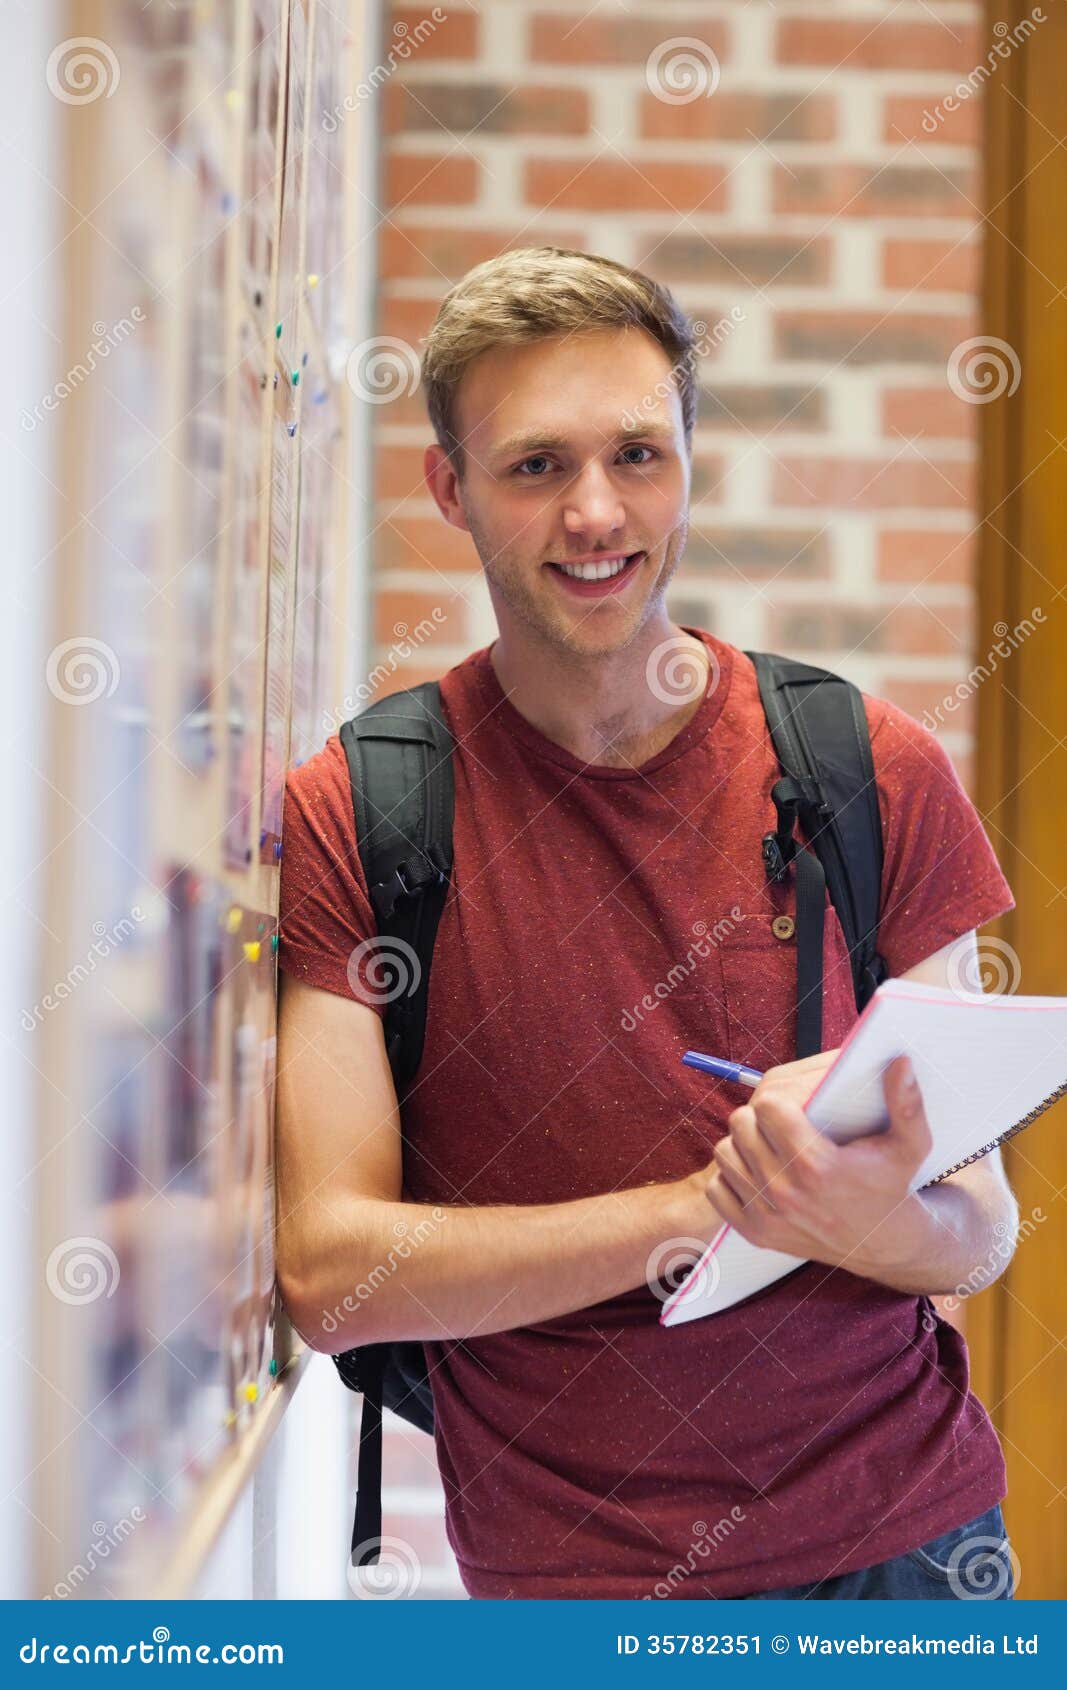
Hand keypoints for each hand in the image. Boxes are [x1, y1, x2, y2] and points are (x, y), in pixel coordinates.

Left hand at [703, 1051, 934, 1278]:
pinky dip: (732, 1175)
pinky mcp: (754, 1232)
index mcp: (817, 1166)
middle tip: (780, 1116)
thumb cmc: (892, 1184)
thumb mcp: (909, 1144)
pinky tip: (758, 1168)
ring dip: (743, 1142)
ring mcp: (766, 1216)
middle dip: (759, 1114)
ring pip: (724, 1152)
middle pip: (741, 1124)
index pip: (768, 1106)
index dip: (779, 1097)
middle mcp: (785, 1193)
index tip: (793, 1101)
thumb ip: (906, 1102)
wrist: (883, 1243)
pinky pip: (717, 1187)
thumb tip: (900, 1062)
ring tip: (769, 1140)